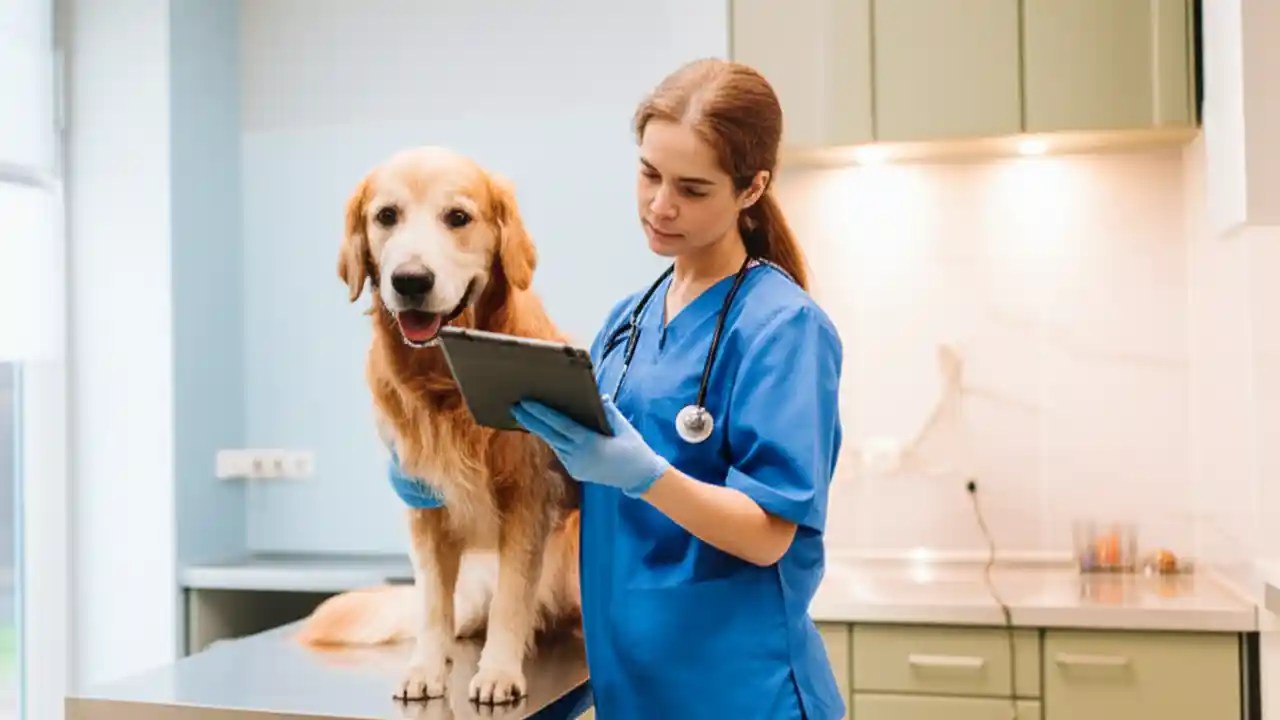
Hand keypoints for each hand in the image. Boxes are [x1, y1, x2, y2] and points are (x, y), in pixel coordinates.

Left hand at [510, 395, 669, 496]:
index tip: (526, 403)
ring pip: (553, 444)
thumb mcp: (623, 427)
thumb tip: (596, 395)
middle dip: (530, 420)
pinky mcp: (576, 471)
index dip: (541, 414)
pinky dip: (552, 439)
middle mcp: (578, 457)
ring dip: (539, 429)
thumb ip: (608, 411)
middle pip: (549, 435)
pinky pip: (560, 452)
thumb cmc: (634, 449)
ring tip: (524, 414)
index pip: (559, 426)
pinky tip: (543, 428)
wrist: (639, 478)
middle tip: (514, 406)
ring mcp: (575, 466)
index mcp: (590, 444)